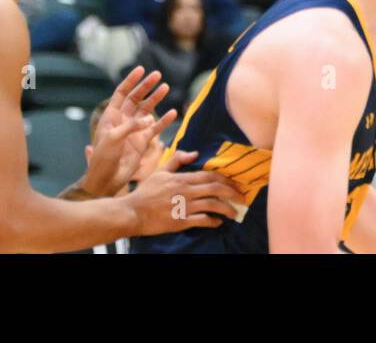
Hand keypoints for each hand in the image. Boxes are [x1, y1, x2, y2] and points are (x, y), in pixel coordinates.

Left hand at [78, 66, 176, 197]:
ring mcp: (134, 130)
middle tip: (158, 75)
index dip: (130, 81)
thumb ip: (130, 126)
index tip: (141, 69)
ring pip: (147, 110)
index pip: (121, 93)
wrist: (107, 179)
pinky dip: (164, 121)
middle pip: (136, 98)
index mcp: (111, 116)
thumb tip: (149, 118)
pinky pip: (156, 128)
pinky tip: (173, 113)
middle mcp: (123, 120)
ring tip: (166, 87)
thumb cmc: (103, 158)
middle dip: (146, 86)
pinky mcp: (143, 141)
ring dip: (156, 99)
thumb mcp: (112, 139)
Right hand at [125, 149, 244, 235]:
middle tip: (242, 197)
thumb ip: (177, 160)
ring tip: (235, 213)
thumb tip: (195, 153)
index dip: (226, 179)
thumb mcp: (160, 171)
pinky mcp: (181, 221)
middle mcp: (186, 191)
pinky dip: (213, 221)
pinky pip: (202, 220)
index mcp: (182, 178)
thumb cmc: (146, 191)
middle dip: (232, 193)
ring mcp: (184, 206)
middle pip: (215, 189)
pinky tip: (218, 222)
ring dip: (227, 209)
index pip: (210, 176)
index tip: (236, 184)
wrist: (133, 212)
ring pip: (212, 205)